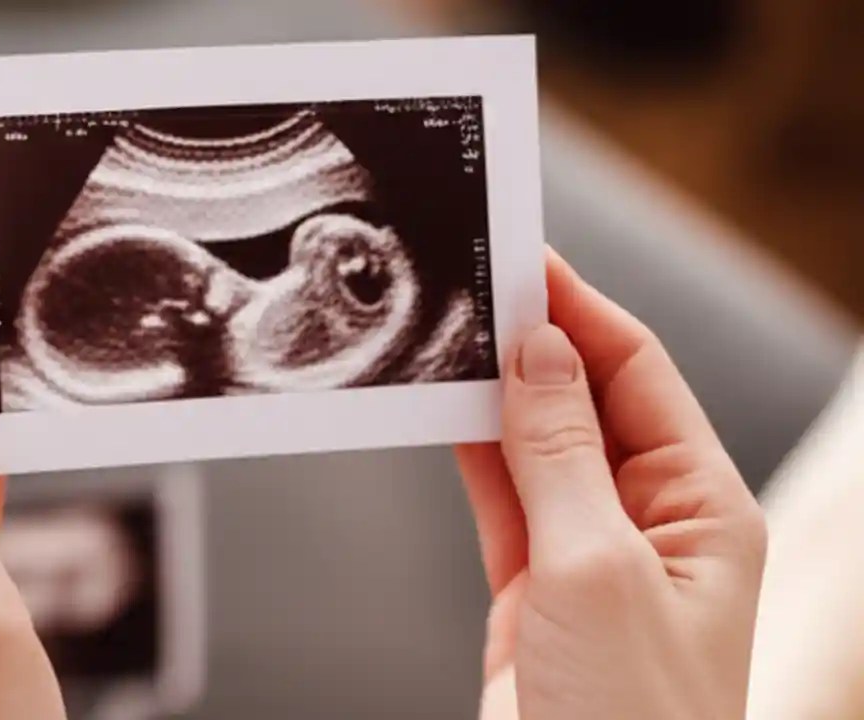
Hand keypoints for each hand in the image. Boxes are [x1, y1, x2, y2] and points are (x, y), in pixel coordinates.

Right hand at [457, 251, 767, 719]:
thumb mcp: (595, 568)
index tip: (527, 262)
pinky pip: (503, 497)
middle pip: (586, 402)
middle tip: (475, 286)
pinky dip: (471, 453)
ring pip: (536, 446)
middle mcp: (650, 524)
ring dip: (496, 394)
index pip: (638, 375)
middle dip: (535, 344)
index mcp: (703, 509)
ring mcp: (588, 556)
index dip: (581, 312)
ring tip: (450, 335)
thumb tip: (542, 353)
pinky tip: (444, 412)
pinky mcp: (533, 589)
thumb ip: (560, 454)